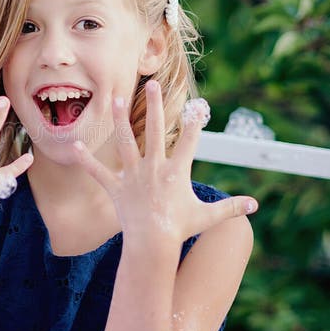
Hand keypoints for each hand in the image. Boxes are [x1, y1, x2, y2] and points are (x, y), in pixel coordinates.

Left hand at [72, 80, 256, 245]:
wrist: (153, 246)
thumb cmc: (180, 230)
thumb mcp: (207, 216)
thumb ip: (230, 207)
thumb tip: (255, 206)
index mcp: (176, 172)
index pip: (189, 141)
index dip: (195, 122)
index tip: (198, 104)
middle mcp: (154, 168)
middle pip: (155, 130)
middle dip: (155, 105)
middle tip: (153, 84)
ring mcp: (134, 176)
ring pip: (125, 143)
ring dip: (120, 120)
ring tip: (117, 99)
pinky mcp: (116, 188)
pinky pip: (99, 172)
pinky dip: (86, 160)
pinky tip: (74, 144)